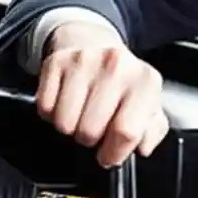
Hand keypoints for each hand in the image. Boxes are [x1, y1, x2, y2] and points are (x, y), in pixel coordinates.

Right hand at [35, 21, 168, 166]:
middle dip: (91, 139)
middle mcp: (116, 66)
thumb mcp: (148, 105)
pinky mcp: (56, 61)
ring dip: (70, 127)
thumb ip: (152, 131)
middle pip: (90, 131)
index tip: (109, 155)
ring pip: (65, 124)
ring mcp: (84, 61)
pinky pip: (45, 108)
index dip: (114, 153)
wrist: (92, 43)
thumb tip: (142, 147)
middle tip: (95, 126)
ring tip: (81, 113)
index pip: (126, 132)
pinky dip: (52, 113)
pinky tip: (66, 101)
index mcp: (145, 81)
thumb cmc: (121, 82)